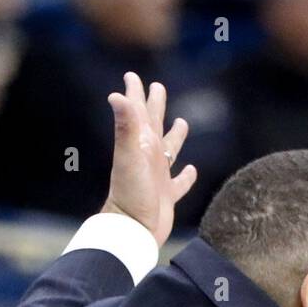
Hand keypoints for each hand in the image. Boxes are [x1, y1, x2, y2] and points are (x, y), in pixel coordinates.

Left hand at [100, 72, 196, 245]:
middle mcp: (149, 157)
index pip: (138, 112)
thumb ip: (126, 127)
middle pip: (154, 125)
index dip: (136, 93)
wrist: (133, 231)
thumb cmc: (131, 194)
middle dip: (154, 105)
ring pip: (169, 150)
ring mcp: (158, 176)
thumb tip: (116, 95)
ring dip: (175, 136)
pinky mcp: (167, 196)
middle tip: (157, 87)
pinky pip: (179, 183)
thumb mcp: (129, 157)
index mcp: (141, 144)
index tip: (132, 75)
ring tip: (182, 122)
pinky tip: (191, 170)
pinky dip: (186, 176)